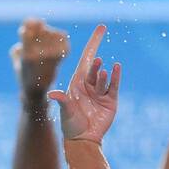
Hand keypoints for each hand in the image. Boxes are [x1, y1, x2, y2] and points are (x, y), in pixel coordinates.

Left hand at [48, 24, 121, 143]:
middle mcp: (89, 85)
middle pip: (94, 67)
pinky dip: (115, 76)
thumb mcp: (66, 111)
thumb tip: (52, 94)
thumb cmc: (71, 125)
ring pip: (103, 78)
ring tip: (100, 76)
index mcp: (77, 82)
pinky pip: (114, 85)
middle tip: (97, 62)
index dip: (93, 42)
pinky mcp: (111, 100)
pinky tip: (116, 67)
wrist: (84, 140)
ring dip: (102, 76)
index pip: (86, 58)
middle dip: (96, 62)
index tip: (102, 27)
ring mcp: (100, 92)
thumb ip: (63, 101)